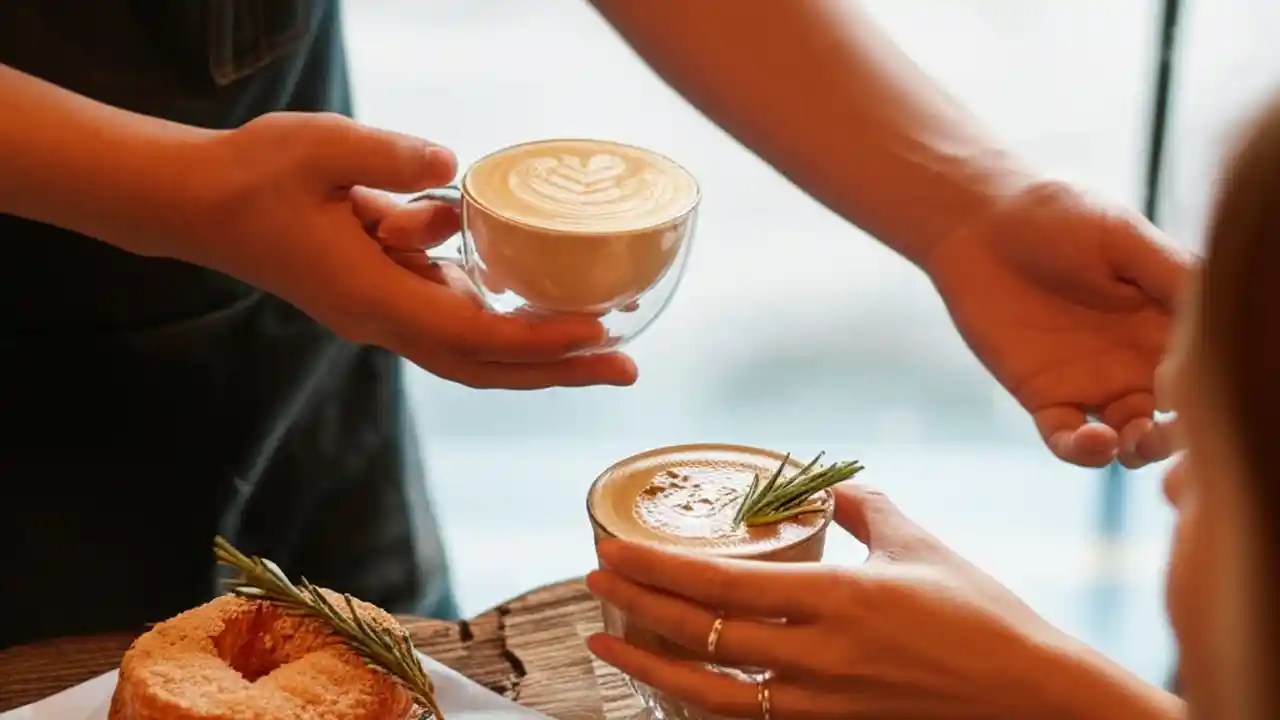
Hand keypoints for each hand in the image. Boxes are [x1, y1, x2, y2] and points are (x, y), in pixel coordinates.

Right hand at [171, 112, 635, 388]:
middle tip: (629, 366)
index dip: (542, 338)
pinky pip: (457, 321)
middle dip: (561, 370)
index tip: (599, 330)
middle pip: (489, 365)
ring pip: (477, 352)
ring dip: (541, 354)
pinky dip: (506, 321)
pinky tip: (541, 298)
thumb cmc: (255, 176)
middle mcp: (386, 321)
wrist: (202, 204)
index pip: (477, 333)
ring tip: (607, 343)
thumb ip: (388, 159)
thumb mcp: (319, 147)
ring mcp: (385, 315)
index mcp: (375, 298)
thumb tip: (453, 169)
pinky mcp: (384, 298)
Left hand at [585, 484, 1183, 718]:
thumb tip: (835, 487)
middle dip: (638, 607)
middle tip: (592, 579)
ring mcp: (822, 702)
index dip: (658, 568)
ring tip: (607, 645)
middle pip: (703, 635)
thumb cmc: (981, 615)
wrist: (1030, 695)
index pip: (722, 584)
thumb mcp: (921, 546)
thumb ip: (868, 510)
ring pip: (712, 692)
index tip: (614, 548)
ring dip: (652, 668)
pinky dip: (703, 703)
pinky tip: (676, 687)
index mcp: (837, 600)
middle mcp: (818, 656)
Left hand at [923, 180, 1194, 467]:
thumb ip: (1172, 273)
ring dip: (1143, 451)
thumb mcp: (1123, 238)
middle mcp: (1140, 361)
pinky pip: (1068, 440)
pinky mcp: (1045, 397)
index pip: (1207, 369)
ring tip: (1137, 440)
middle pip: (1178, 417)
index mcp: (1170, 322)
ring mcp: (1093, 384)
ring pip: (1132, 439)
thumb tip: (1224, 308)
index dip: (1213, 389)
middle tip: (1176, 431)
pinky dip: (1084, 451)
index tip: (1208, 389)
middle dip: (1185, 436)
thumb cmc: (1056, 218)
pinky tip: (1092, 441)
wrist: (981, 225)